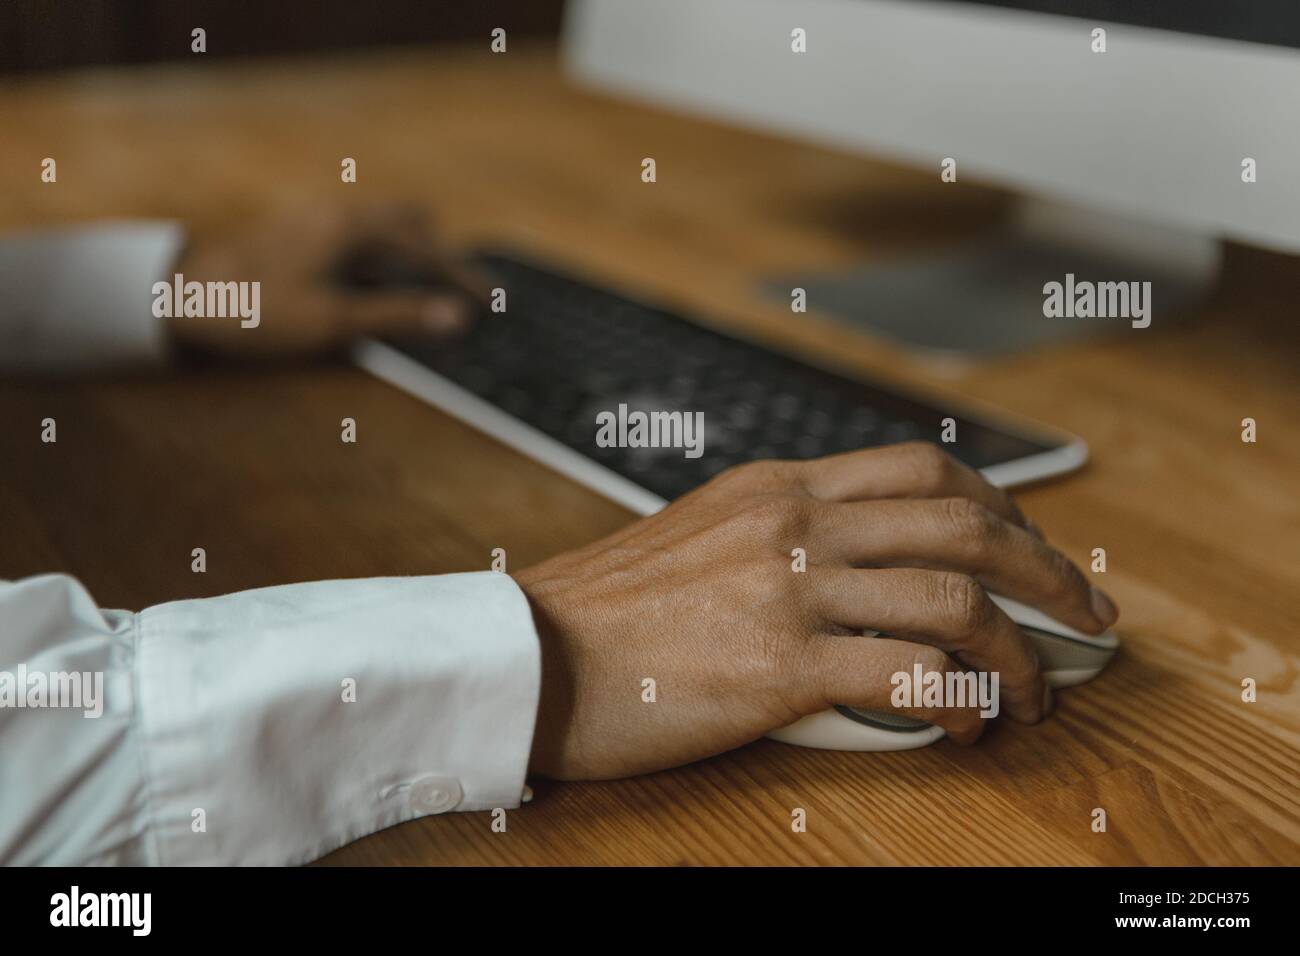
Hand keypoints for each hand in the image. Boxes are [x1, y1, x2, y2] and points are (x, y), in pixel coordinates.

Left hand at [165, 203, 482, 357]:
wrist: (180, 297)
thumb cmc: (257, 310)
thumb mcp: (333, 321)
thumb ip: (398, 317)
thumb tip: (455, 317)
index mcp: (352, 227)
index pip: (425, 248)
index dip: (461, 276)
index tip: (491, 298)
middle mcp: (337, 214)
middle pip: (408, 224)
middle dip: (437, 256)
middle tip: (459, 292)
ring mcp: (316, 222)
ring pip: (381, 230)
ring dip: (408, 258)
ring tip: (424, 295)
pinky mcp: (299, 236)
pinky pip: (357, 240)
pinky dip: (380, 262)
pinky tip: (374, 291)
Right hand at [516, 441, 1118, 779]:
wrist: (527, 656)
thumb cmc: (604, 613)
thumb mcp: (697, 539)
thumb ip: (777, 539)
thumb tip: (850, 571)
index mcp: (776, 488)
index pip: (920, 470)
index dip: (1000, 505)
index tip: (1032, 549)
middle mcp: (793, 523)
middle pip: (962, 519)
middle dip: (1046, 570)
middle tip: (1085, 617)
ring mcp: (788, 588)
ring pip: (953, 596)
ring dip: (1017, 651)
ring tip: (1034, 695)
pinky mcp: (778, 665)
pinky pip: (910, 676)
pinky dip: (962, 702)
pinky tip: (969, 726)